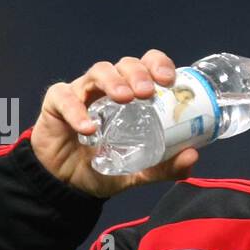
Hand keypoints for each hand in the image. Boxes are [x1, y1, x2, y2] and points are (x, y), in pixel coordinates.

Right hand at [31, 49, 198, 198]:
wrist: (68, 184)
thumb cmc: (104, 167)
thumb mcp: (139, 171)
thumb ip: (164, 167)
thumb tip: (192, 157)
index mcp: (132, 96)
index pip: (147, 66)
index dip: (158, 65)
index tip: (169, 80)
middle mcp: (109, 89)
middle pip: (125, 65)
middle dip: (138, 73)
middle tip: (147, 92)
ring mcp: (82, 93)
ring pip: (98, 71)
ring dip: (113, 81)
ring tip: (123, 98)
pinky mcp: (56, 104)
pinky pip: (65, 97)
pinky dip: (76, 109)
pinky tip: (88, 127)